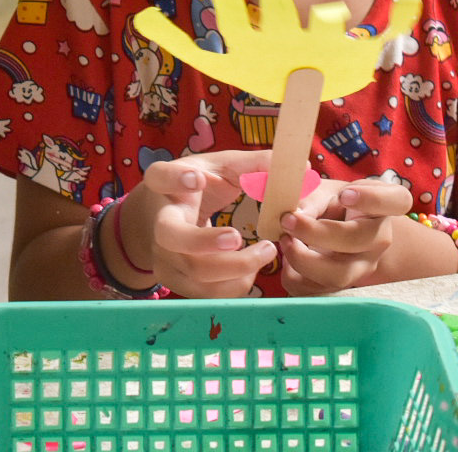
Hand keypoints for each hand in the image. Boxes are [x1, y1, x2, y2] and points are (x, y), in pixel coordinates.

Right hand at [119, 150, 275, 297]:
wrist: (161, 222)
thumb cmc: (197, 190)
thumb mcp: (219, 169)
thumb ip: (254, 165)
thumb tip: (300, 165)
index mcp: (165, 185)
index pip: (161, 177)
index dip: (176, 179)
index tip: (199, 179)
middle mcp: (157, 221)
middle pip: (170, 235)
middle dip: (205, 241)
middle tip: (237, 237)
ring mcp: (163, 255)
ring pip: (194, 270)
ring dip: (236, 266)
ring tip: (268, 250)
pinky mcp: (175, 281)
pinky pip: (207, 292)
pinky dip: (236, 283)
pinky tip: (252, 267)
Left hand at [275, 179, 413, 294]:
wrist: (338, 231)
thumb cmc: (333, 204)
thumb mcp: (326, 190)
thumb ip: (311, 196)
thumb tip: (294, 212)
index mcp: (382, 206)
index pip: (396, 200)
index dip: (372, 198)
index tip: (345, 195)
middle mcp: (379, 239)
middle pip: (360, 240)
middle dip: (318, 232)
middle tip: (287, 219)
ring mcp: (363, 267)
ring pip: (340, 274)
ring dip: (304, 260)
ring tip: (284, 241)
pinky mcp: (341, 286)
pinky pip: (317, 291)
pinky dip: (295, 278)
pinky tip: (285, 261)